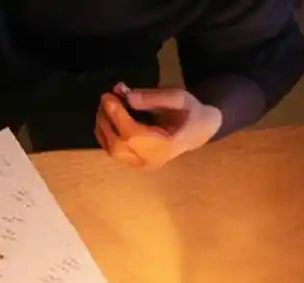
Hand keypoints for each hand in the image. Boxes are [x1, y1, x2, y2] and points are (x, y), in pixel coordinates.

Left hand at [95, 83, 222, 168]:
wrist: (200, 130)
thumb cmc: (191, 112)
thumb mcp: (178, 97)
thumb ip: (152, 98)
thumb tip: (126, 96)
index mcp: (167, 146)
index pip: (133, 134)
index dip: (117, 115)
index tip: (108, 96)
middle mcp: (152, 160)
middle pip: (118, 145)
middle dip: (107, 120)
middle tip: (106, 98)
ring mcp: (143, 166)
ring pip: (113, 150)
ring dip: (103, 127)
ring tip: (106, 106)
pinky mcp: (137, 165)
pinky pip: (114, 153)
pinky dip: (106, 135)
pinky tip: (108, 119)